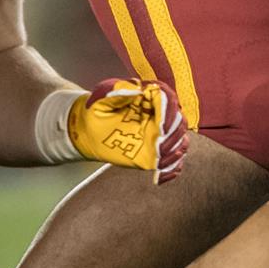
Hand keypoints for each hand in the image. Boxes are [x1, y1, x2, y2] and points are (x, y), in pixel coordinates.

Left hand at [68, 78, 188, 182]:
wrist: (88, 130)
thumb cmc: (95, 110)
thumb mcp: (100, 96)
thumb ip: (116, 90)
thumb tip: (136, 89)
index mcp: (149, 97)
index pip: (169, 99)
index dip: (171, 113)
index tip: (163, 127)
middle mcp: (159, 115)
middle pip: (179, 122)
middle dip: (174, 135)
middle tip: (160, 147)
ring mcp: (159, 135)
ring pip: (180, 141)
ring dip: (175, 151)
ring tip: (161, 160)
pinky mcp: (156, 152)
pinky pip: (172, 161)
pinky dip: (171, 170)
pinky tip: (160, 177)